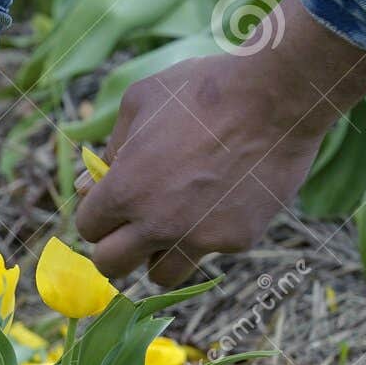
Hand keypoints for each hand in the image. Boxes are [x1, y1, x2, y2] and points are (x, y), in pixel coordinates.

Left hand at [76, 0, 365, 286]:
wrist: (277, 95)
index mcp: (124, 190)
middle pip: (111, 266)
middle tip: (130, 234)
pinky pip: (211, 252)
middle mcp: (156, 223)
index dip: (99, 216)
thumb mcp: (139, 102)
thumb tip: (90, 186)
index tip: (113, 207)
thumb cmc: (202, 88)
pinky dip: (210, 234)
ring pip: (162, 276)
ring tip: (175, 226)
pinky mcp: (236, 240)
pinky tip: (224, 200)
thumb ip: (110, 148)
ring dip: (160, 256)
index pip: (88, 228)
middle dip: (116, 251)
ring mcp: (198, 237)